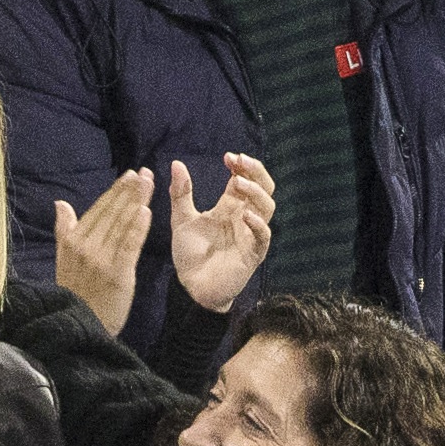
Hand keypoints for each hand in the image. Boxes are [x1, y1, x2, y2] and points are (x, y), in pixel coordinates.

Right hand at [53, 169, 153, 335]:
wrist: (77, 328)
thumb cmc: (73, 294)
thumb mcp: (62, 260)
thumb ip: (64, 231)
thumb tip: (61, 203)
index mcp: (72, 242)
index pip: (98, 210)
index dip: (115, 191)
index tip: (129, 175)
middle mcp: (85, 247)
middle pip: (111, 213)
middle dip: (129, 191)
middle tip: (144, 173)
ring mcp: (101, 260)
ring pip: (121, 225)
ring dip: (136, 202)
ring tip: (149, 183)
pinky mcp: (117, 274)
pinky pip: (129, 246)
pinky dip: (137, 228)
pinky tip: (146, 211)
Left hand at [168, 153, 273, 314]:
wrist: (191, 288)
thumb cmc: (190, 255)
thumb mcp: (182, 220)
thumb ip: (180, 193)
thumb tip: (176, 163)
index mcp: (230, 207)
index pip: (245, 179)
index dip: (242, 165)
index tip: (228, 157)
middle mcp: (244, 217)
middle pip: (264, 187)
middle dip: (255, 171)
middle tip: (239, 161)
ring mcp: (251, 235)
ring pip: (268, 206)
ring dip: (256, 192)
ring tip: (237, 183)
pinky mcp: (252, 254)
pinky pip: (264, 236)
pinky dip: (257, 224)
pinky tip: (244, 216)